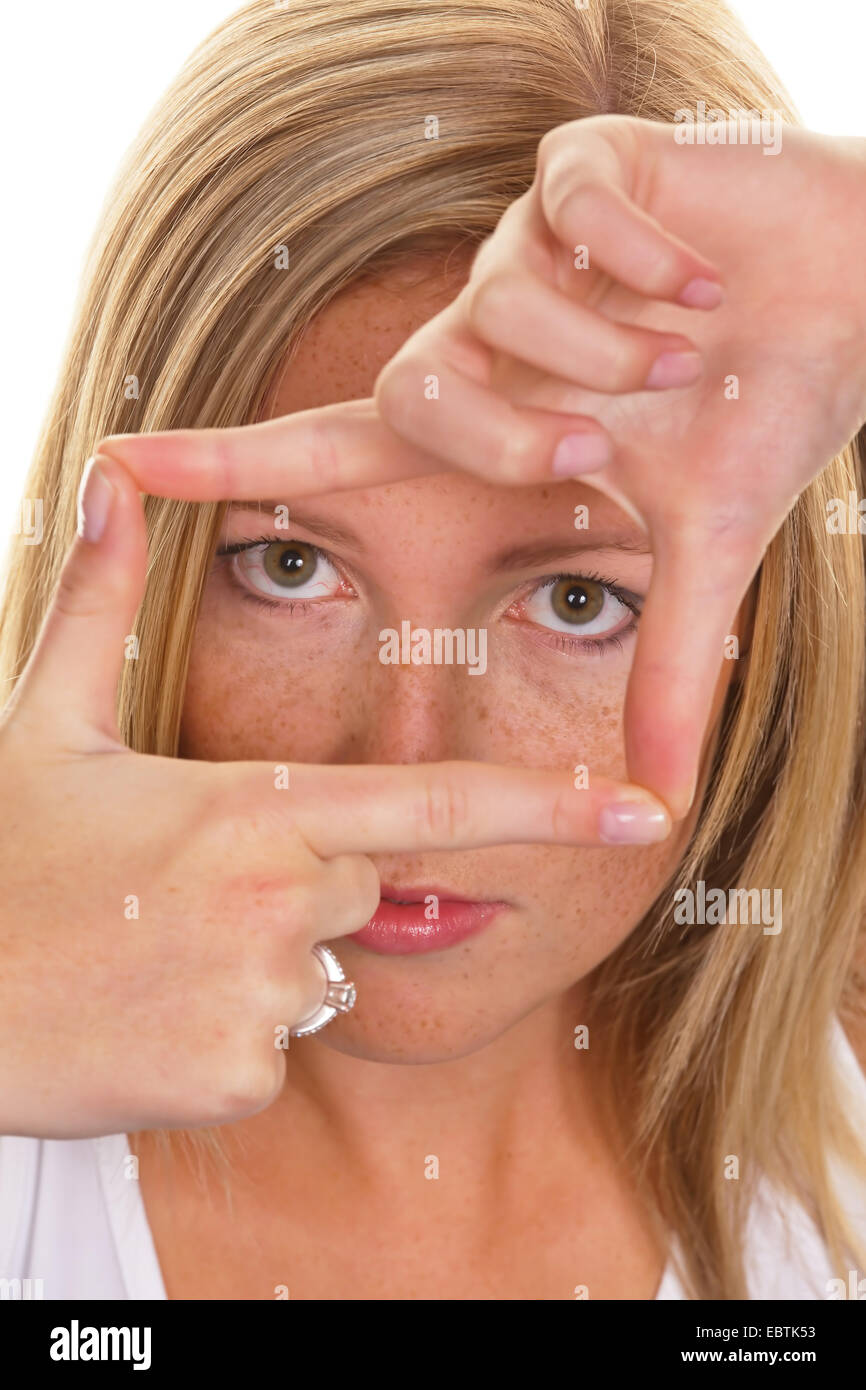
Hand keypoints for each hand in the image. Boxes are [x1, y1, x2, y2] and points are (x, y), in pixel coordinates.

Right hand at [0, 454, 668, 1138]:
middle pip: (357, 883)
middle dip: (296, 883)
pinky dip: (222, 1034)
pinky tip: (145, 1012)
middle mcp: (280, 900)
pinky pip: (272, 1046)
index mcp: (255, 807)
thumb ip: (105, 600)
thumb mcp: (44, 721)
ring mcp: (262, 995)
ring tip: (146, 949)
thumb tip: (109, 477)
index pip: (435, 805)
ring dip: (250, 962)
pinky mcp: (237, 1074)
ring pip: (315, 971)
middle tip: (177, 887)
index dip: (551, 806)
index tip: (644, 810)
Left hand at [100, 117, 865, 818]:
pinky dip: (645, 256)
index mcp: (494, 426)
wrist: (855, 298)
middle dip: (512, 436)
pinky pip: (571, 208)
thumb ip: (669, 668)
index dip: (226, 461)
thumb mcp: (701, 551)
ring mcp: (530, 250)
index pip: (332, 446)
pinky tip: (703, 280)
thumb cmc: (761, 411)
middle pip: (418, 390)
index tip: (118, 466)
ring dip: (609, 352)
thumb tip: (660, 802)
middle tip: (605, 452)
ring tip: (691, 354)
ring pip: (504, 305)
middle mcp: (489, 338)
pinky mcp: (584, 163)